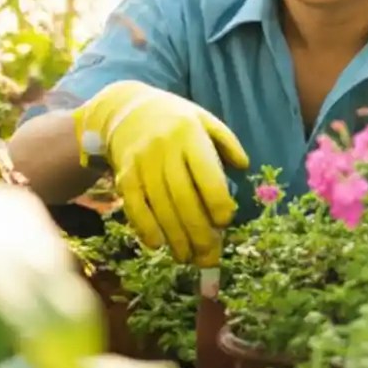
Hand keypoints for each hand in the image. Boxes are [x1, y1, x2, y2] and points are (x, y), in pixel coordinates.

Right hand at [73, 80, 248, 265]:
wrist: (126, 109)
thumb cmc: (174, 119)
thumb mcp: (204, 120)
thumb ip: (227, 142)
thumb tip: (244, 168)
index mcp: (190, 135)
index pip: (207, 175)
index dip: (217, 203)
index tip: (225, 222)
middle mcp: (164, 149)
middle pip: (183, 199)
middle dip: (198, 233)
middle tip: (209, 257)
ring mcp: (141, 163)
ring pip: (160, 208)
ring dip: (175, 238)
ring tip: (187, 257)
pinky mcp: (124, 176)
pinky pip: (134, 207)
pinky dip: (145, 229)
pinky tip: (158, 244)